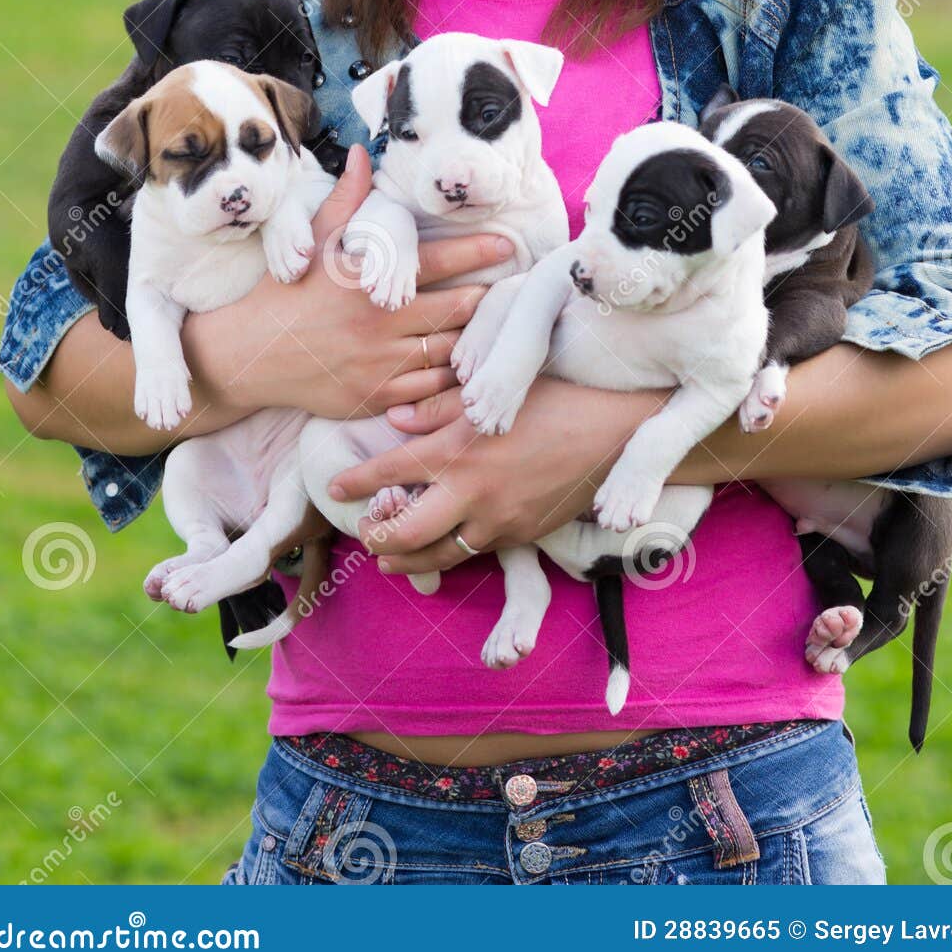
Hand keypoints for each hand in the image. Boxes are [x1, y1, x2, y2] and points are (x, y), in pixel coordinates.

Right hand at [184, 144, 515, 421]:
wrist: (251, 355)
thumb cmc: (287, 293)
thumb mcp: (312, 241)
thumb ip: (346, 198)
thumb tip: (361, 153)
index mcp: (367, 280)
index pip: (437, 262)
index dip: (477, 252)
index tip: (506, 245)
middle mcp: (377, 323)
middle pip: (456, 309)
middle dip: (485, 298)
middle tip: (507, 289)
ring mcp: (379, 365)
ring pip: (451, 352)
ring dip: (474, 338)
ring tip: (494, 324)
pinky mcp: (377, 397)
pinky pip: (433, 388)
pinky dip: (453, 375)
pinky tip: (463, 362)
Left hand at [328, 377, 668, 572]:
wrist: (618, 430)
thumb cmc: (557, 395)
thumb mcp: (496, 389)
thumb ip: (441, 407)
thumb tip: (395, 420)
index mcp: (460, 447)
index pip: (389, 472)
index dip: (355, 483)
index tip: (333, 486)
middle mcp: (474, 491)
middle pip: (405, 535)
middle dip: (376, 540)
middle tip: (364, 535)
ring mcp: (499, 520)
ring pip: (440, 556)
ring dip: (406, 562)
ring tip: (388, 560)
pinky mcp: (522, 535)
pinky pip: (476, 552)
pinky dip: (451, 553)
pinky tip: (442, 546)